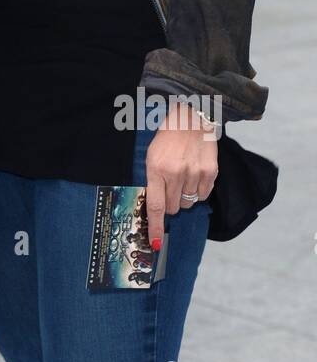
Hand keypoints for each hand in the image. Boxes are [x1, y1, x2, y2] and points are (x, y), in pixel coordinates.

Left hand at [145, 106, 218, 248]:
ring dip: (185, 195)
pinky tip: (195, 174)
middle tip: (171, 186)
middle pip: (174, 208)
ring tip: (184, 176)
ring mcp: (195, 174)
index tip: (155, 244)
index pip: (156, 207)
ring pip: (189, 203)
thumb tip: (158, 209)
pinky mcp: (211, 173)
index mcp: (156, 169)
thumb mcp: (152, 156)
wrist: (191, 117)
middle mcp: (176, 174)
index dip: (156, 228)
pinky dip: (198, 190)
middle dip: (172, 202)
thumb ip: (154, 181)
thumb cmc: (167, 138)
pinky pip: (203, 195)